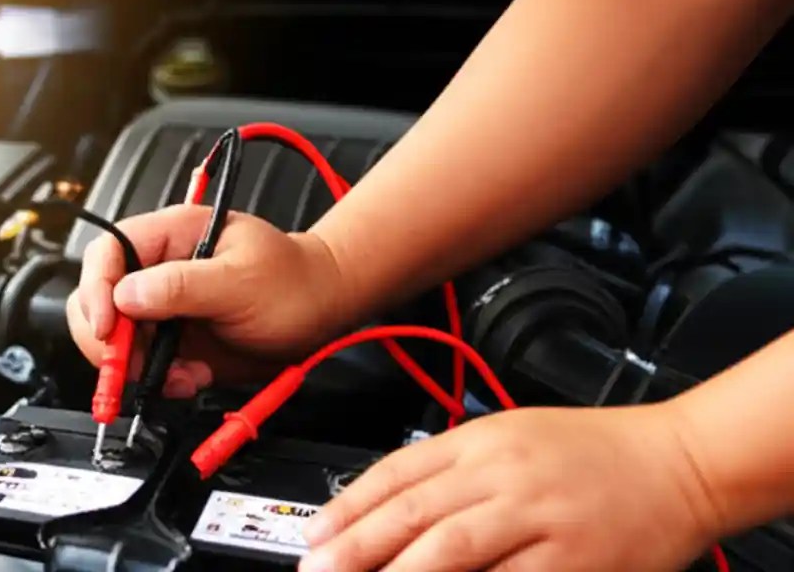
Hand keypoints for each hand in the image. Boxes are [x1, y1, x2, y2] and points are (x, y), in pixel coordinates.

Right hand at [67, 205, 345, 395]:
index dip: (97, 290)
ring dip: (136, 367)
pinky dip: (160, 380)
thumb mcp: (242, 280)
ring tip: (177, 376)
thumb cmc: (293, 281)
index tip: (109, 328)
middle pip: (99, 299)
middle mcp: (158, 269)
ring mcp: (163, 307)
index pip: (108, 253)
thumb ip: (183, 287)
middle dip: (109, 340)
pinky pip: (143, 365)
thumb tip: (127, 295)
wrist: (322, 314)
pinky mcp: (173, 341)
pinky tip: (190, 378)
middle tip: (130, 367)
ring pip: (116, 339)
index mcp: (170, 235)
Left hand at [300, 405, 724, 571]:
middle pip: (414, 512)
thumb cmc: (592, 451)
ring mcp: (538, 518)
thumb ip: (450, 466)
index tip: (314, 537)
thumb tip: (384, 504)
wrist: (678, 461)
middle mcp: (503, 474)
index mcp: (482, 440)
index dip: (348, 507)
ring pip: (452, 549)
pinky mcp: (573, 560)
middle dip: (356, 546)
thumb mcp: (510, 435)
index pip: (397, 471)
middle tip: (316, 569)